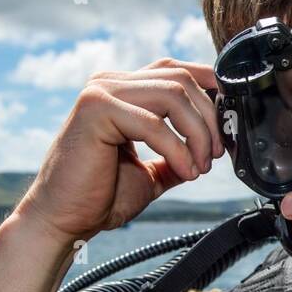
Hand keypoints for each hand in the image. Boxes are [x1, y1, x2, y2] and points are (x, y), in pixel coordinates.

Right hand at [15, 57, 223, 242]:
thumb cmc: (100, 198)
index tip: (228, 125)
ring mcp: (100, 92)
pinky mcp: (95, 110)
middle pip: (181, 79)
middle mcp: (110, 83)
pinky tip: (184, 171)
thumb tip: (214, 145)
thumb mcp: (152, 171)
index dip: (209, 89)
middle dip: (209, 117)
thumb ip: (178, 152)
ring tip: (200, 166)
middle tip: (215, 154)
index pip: (176, 70)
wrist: (63, 221)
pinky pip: (153, 123)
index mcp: (122, 90)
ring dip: (198, 133)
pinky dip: (178, 149)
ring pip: (173, 94)